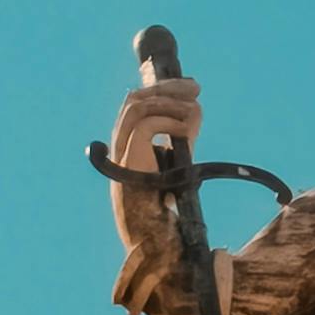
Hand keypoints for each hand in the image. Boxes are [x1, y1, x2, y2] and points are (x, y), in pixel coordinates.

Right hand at [104, 72, 200, 201]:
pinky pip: (147, 125)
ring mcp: (121, 150)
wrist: (154, 229)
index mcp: (127, 142)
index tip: (191, 86)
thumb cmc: (165, 200)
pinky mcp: (129, 157)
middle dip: (167, 87)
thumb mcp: (179, 156)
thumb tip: (194, 106)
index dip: (164, 88)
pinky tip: (186, 133)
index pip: (137, 102)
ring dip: (168, 101)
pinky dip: (170, 122)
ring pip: (137, 106)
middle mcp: (119, 143)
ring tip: (191, 111)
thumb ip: (182, 131)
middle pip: (134, 98)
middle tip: (195, 88)